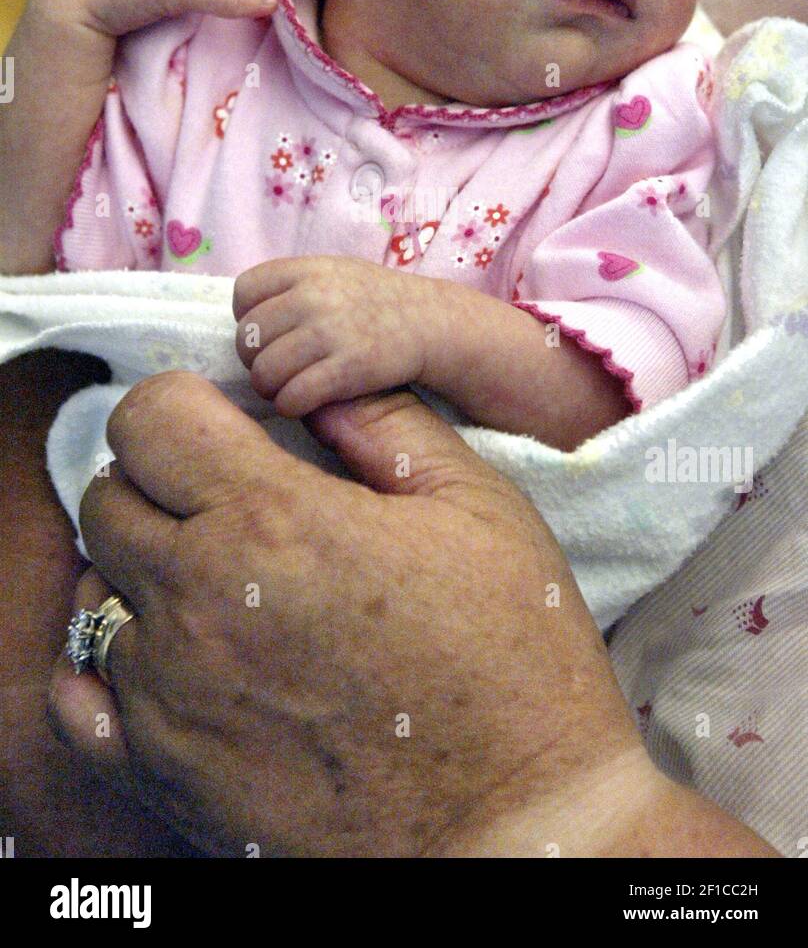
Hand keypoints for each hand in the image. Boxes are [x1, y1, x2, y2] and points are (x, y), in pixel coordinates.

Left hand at [48, 374, 775, 857]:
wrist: (518, 825)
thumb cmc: (513, 658)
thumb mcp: (476, 505)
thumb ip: (385, 421)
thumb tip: (313, 388)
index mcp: (272, 519)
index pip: (147, 418)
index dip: (186, 406)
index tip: (225, 426)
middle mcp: (197, 599)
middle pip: (110, 497)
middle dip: (161, 480)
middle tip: (232, 501)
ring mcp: (169, 692)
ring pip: (96, 588)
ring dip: (144, 567)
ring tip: (222, 584)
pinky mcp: (162, 770)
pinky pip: (82, 695)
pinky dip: (112, 661)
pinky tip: (177, 655)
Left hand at [233, 254, 445, 414]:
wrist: (431, 322)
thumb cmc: (377, 300)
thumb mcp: (335, 272)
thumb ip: (293, 285)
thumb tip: (247, 315)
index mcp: (307, 270)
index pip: (244, 293)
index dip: (248, 318)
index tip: (268, 333)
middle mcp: (313, 298)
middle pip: (248, 338)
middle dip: (256, 359)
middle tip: (277, 367)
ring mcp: (330, 333)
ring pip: (264, 373)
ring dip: (270, 388)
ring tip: (285, 388)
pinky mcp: (347, 370)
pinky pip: (292, 397)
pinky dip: (290, 405)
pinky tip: (303, 402)